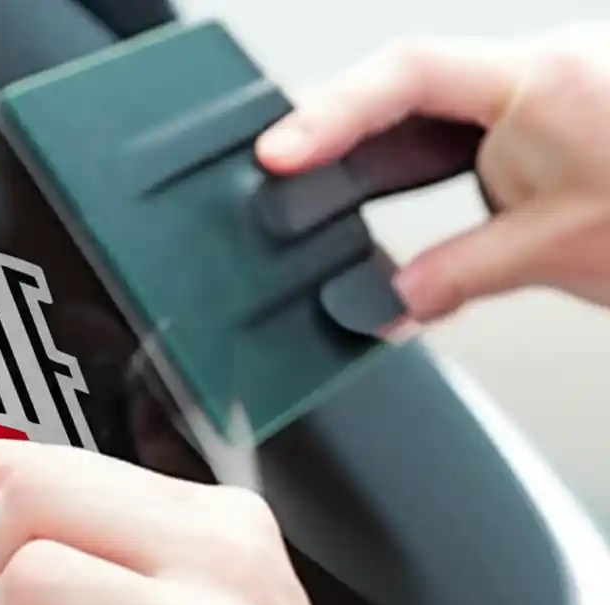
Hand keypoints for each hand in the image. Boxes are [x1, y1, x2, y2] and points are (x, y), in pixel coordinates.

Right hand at [257, 25, 609, 320]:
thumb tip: (389, 301)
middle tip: (279, 174)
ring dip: (379, 154)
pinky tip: (388, 192)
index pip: (408, 76)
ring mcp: (543, 89)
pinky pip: (459, 128)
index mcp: (545, 79)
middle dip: (340, 133)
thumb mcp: (562, 251)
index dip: (332, 114)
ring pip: (430, 108)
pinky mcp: (546, 115)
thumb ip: (459, 274)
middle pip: (405, 84)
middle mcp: (540, 68)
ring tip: (321, 189)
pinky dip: (416, 166)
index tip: (279, 154)